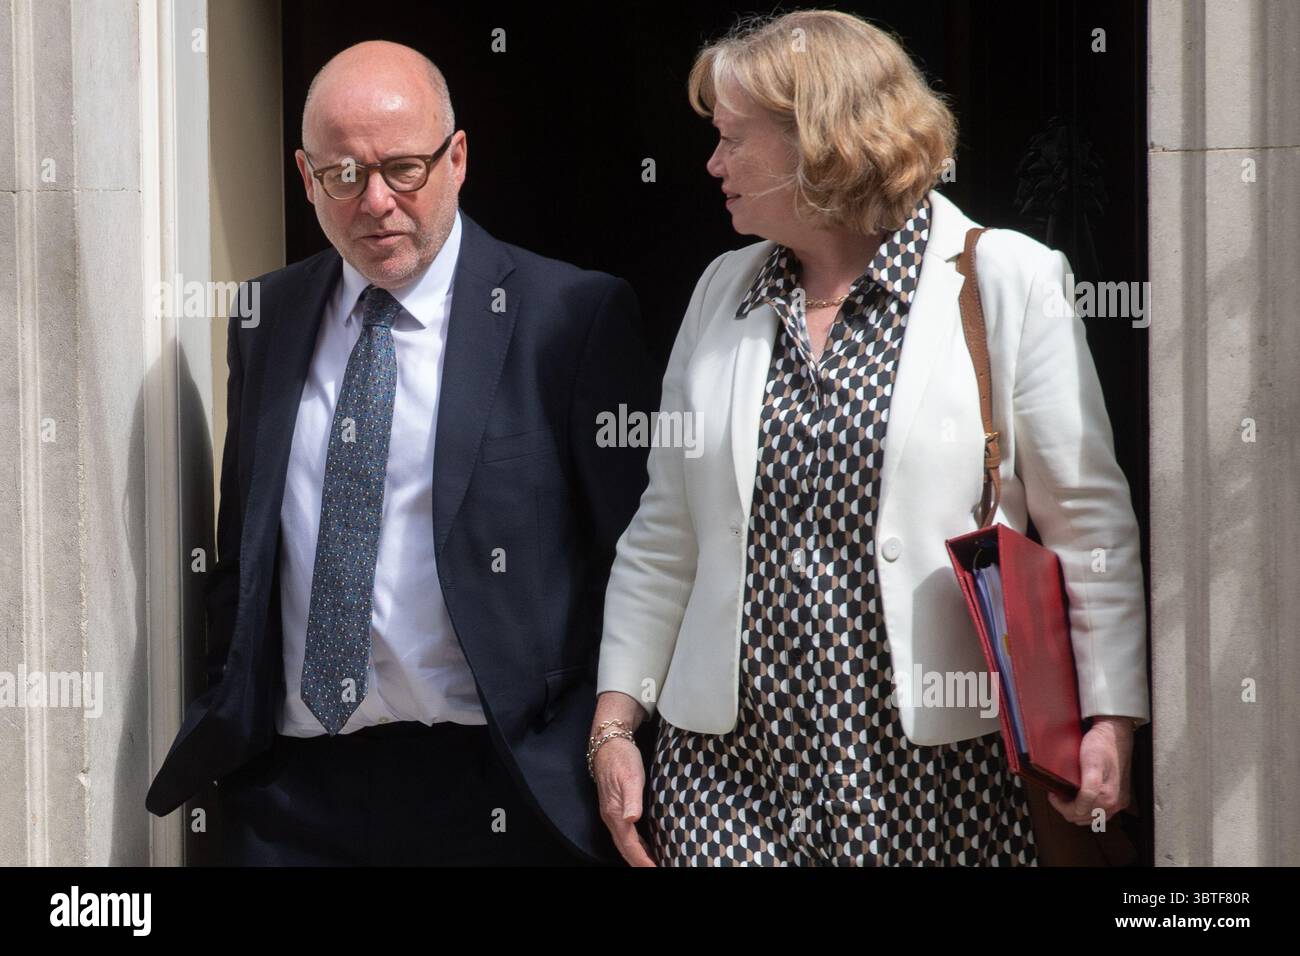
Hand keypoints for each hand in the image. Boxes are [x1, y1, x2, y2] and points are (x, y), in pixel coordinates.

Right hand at [590, 700, 656, 866]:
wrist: (608, 741)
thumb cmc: (622, 757)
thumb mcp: (630, 776)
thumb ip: (631, 799)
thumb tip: (631, 819)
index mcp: (615, 813)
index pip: (629, 845)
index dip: (642, 860)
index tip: (655, 870)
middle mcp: (611, 817)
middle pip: (625, 848)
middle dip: (640, 863)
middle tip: (657, 871)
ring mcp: (612, 812)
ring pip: (625, 842)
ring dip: (638, 855)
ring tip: (653, 864)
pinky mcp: (616, 806)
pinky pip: (626, 833)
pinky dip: (636, 844)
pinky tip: (647, 845)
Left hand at [1047, 715, 1134, 826]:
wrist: (1115, 734)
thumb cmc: (1101, 745)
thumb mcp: (1091, 765)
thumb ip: (1088, 790)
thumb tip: (1079, 809)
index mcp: (1107, 797)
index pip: (1076, 813)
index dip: (1060, 805)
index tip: (1053, 793)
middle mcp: (1115, 803)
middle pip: (1082, 818)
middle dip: (1066, 808)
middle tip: (1058, 794)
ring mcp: (1118, 802)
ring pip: (1091, 818)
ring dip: (1076, 810)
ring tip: (1067, 796)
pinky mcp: (1120, 797)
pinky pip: (1100, 813)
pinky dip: (1088, 808)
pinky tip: (1081, 797)